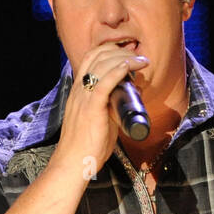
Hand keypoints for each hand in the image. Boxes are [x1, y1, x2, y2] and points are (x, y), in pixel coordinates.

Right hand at [51, 43, 148, 181]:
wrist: (72, 163)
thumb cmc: (86, 146)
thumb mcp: (99, 119)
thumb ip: (112, 105)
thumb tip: (132, 93)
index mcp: (78, 91)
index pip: (91, 58)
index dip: (110, 50)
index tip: (128, 55)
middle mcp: (79, 90)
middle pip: (97, 56)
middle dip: (121, 51)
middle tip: (139, 58)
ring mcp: (83, 99)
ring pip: (101, 65)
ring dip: (125, 59)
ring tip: (141, 62)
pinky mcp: (91, 109)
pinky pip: (103, 84)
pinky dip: (117, 71)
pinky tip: (129, 67)